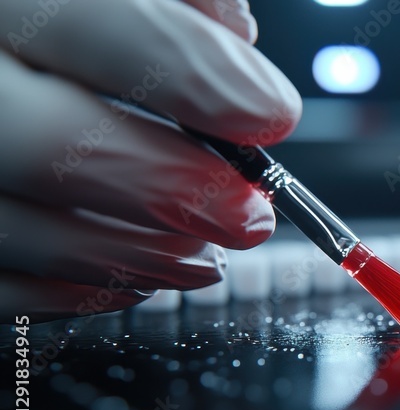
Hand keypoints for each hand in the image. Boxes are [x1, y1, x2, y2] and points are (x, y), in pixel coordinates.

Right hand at [0, 0, 300, 319]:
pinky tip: (141, 279)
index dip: (188, 74)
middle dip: (171, 189)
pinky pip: (0, 285)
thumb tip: (236, 33)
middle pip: (46, 144)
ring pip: (20, 230)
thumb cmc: (49, 21)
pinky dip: (80, 292)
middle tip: (249, 213)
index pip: (89, 21)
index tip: (270, 113)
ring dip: (139, 255)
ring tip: (212, 252)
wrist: (0, 59)